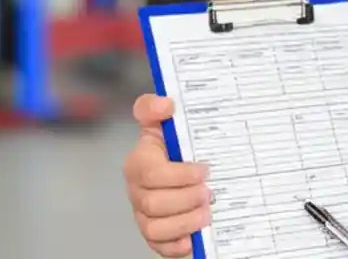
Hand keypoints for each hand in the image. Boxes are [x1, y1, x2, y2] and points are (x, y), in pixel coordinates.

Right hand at [123, 94, 212, 257]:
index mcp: (139, 162)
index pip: (151, 172)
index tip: (204, 170)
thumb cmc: (175, 144)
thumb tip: (165, 103)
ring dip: (185, 222)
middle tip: (209, 193)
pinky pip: (158, 246)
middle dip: (186, 199)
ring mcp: (143, 214)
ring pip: (155, 228)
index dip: (180, 175)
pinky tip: (194, 235)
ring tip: (207, 212)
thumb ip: (155, 106)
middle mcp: (137, 190)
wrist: (183, 165)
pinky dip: (177, 244)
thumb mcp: (166, 120)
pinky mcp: (154, 233)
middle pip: (154, 203)